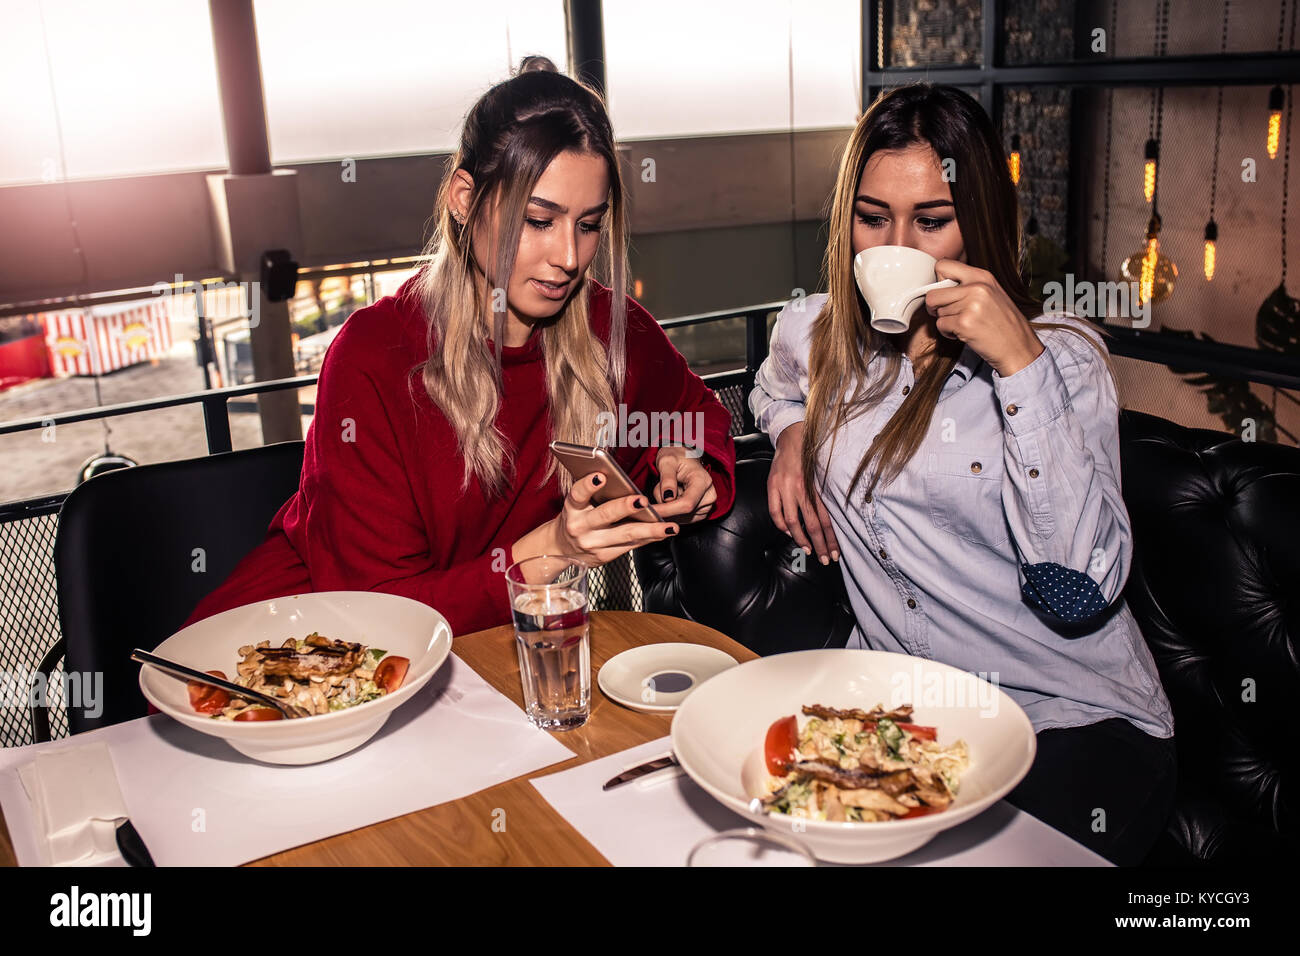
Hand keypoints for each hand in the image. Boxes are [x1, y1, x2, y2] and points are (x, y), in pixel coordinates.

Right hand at [511, 473, 677, 567]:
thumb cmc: (576, 517)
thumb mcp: (577, 504)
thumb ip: (593, 493)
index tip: (601, 476)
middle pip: (606, 515)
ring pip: (625, 535)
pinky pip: (630, 546)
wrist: (561, 548)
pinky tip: (663, 533)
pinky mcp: (604, 556)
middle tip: (643, 501)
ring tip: (670, 526)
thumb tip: (620, 479)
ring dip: (650, 530)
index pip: (578, 494)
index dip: (589, 485)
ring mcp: (592, 544)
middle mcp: (580, 527)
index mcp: (572, 508)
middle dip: (626, 507)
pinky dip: (648, 538)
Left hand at [650, 446, 717, 523]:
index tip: (651, 510)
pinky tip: (671, 497)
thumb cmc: (676, 457)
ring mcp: (706, 506)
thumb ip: (667, 479)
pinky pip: (682, 519)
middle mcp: (709, 495)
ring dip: (667, 508)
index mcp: (703, 481)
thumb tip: (668, 498)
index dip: (668, 510)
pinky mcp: (701, 513)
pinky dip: (672, 511)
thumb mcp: (666, 461)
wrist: (683, 458)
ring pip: (680, 518)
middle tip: (658, 489)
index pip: (686, 504)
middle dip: (665, 506)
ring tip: (667, 490)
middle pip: (683, 513)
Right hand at [766, 421, 838, 564]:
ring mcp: (785, 488)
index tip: (835, 554)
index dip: (831, 539)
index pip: (825, 520)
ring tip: (808, 550)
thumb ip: (822, 496)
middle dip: (820, 545)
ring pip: (792, 522)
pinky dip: (781, 526)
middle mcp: (802, 490)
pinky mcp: (772, 486)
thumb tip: (827, 520)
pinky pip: (775, 512)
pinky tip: (788, 533)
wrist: (792, 436)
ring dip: (801, 539)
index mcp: (816, 488)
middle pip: (812, 525)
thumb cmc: (809, 457)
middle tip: (825, 560)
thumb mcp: (820, 475)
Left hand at [926, 260, 1043, 376]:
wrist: (1018, 347)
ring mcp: (970, 304)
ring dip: (945, 321)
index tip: (944, 292)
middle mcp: (976, 287)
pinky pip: (940, 325)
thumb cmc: (1004, 324)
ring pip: (936, 311)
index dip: (937, 280)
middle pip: (933, 293)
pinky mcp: (964, 323)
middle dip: (935, 307)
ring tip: (963, 325)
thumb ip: (968, 285)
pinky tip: (963, 333)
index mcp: (982, 276)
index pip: (943, 265)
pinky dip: (947, 333)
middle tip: (947, 313)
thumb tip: (940, 284)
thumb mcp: (991, 294)